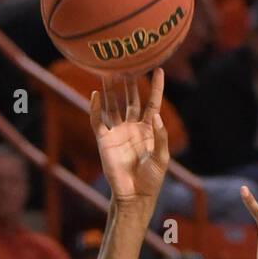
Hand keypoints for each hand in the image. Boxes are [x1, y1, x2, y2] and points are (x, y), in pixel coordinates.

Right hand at [90, 68, 168, 208]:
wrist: (134, 196)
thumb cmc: (151, 180)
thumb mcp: (162, 158)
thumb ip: (161, 137)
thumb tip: (157, 116)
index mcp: (149, 129)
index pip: (153, 103)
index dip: (156, 87)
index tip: (158, 69)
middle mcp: (133, 127)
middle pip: (130, 99)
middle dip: (129, 82)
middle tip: (127, 62)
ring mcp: (118, 132)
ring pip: (113, 105)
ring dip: (111, 89)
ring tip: (108, 70)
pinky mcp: (104, 140)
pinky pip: (97, 120)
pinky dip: (95, 107)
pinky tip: (96, 94)